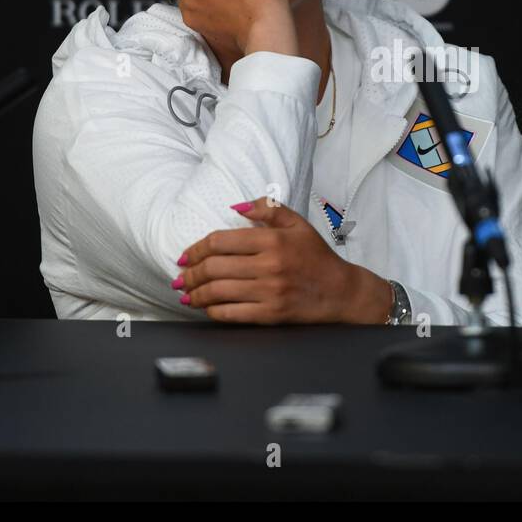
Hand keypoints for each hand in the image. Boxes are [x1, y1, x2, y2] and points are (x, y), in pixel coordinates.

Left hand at [172, 197, 393, 324]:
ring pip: (218, 292)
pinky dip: (212, 310)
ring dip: (195, 293)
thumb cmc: (317, 257)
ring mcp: (270, 292)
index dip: (196, 248)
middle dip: (189, 273)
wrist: (342, 292)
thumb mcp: (298, 224)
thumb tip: (234, 206)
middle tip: (179, 276)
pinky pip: (231, 314)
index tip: (185, 255)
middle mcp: (269, 265)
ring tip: (186, 293)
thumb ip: (268, 209)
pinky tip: (206, 307)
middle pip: (213, 268)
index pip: (220, 241)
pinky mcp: (271, 315)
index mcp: (272, 240)